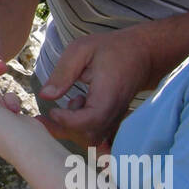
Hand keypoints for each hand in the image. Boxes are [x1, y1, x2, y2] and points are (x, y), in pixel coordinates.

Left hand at [38, 27, 153, 149]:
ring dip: (72, 129)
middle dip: (65, 129)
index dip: (67, 121)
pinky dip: (80, 128)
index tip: (52, 110)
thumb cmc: (112, 48)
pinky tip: (75, 107)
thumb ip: (63, 72)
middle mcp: (114, 111)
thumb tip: (45, 95)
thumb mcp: (82, 50)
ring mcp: (116, 118)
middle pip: (89, 137)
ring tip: (65, 107)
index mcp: (108, 94)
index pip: (89, 121)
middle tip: (47, 116)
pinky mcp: (113, 119)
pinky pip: (96, 134)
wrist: (143, 53)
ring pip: (93, 140)